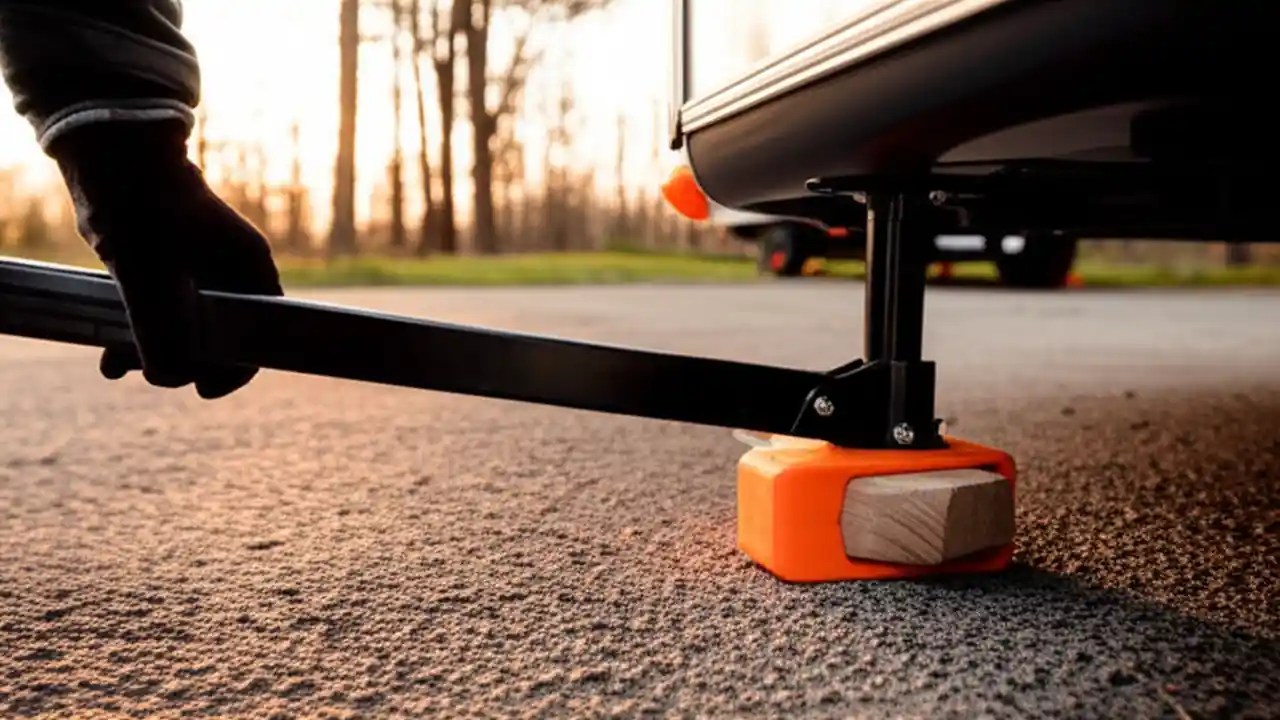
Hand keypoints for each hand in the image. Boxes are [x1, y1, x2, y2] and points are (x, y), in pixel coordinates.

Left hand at [51, 120, 283, 398]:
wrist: (111, 155)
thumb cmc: (143, 208)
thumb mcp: (149, 276)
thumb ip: (160, 331)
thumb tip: (167, 379)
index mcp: (251, 268)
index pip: (260, 334)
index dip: (236, 368)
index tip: (203, 390)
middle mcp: (233, 272)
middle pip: (222, 336)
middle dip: (185, 362)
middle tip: (153, 374)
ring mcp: (202, 270)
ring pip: (187, 327)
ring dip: (154, 350)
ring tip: (119, 366)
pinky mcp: (171, 267)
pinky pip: (163, 312)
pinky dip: (140, 332)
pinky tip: (110, 352)